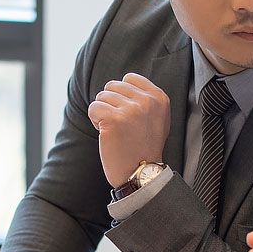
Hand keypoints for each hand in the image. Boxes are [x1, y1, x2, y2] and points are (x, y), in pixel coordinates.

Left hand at [86, 72, 170, 187]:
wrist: (141, 173)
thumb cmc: (144, 147)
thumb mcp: (157, 118)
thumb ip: (145, 98)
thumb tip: (124, 81)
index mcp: (159, 98)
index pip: (129, 78)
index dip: (122, 94)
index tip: (128, 114)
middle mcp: (147, 101)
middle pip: (113, 86)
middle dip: (110, 103)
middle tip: (120, 125)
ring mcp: (130, 110)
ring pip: (101, 97)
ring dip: (103, 113)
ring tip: (115, 131)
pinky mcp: (113, 120)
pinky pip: (93, 108)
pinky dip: (95, 121)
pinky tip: (107, 134)